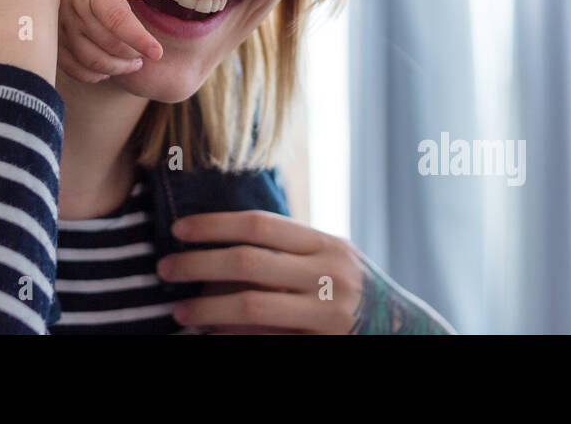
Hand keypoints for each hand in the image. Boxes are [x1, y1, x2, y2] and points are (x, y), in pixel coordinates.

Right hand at [53, 0, 163, 82]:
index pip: (117, 19)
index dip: (139, 38)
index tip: (157, 52)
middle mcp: (75, 12)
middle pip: (109, 44)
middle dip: (132, 54)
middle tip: (146, 56)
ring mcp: (61, 30)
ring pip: (92, 60)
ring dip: (116, 68)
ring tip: (132, 65)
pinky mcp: (52, 41)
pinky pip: (72, 67)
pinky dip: (92, 74)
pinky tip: (105, 71)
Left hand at [157, 211, 455, 334]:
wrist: (406, 333)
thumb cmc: (355, 292)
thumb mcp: (330, 260)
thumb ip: (288, 250)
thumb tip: (221, 244)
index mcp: (326, 244)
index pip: (258, 225)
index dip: (213, 226)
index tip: (178, 230)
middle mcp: (330, 274)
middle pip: (247, 263)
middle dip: (197, 265)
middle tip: (163, 269)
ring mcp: (328, 314)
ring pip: (251, 306)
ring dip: (206, 309)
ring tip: (179, 312)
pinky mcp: (322, 344)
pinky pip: (265, 341)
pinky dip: (232, 338)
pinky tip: (211, 336)